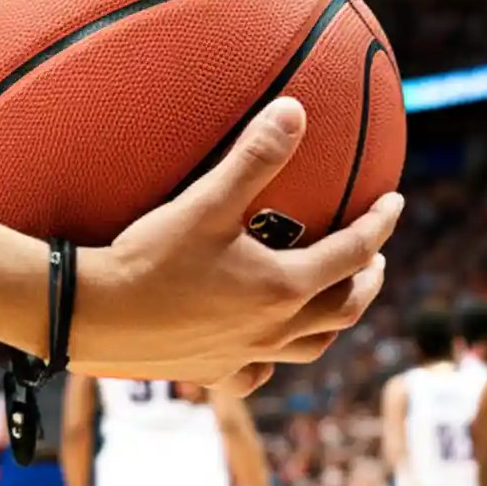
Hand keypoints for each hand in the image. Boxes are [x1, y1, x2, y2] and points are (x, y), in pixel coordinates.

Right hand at [71, 97, 402, 392]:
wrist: (93, 317)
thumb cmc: (151, 258)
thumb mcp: (206, 201)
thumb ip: (255, 156)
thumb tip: (297, 109)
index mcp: (282, 286)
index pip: (352, 253)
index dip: (379, 226)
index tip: (393, 203)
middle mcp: (273, 329)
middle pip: (343, 309)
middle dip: (366, 281)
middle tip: (373, 260)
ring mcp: (243, 356)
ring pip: (309, 348)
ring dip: (332, 323)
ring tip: (332, 303)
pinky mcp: (210, 374)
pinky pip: (254, 376)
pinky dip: (268, 364)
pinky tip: (259, 355)